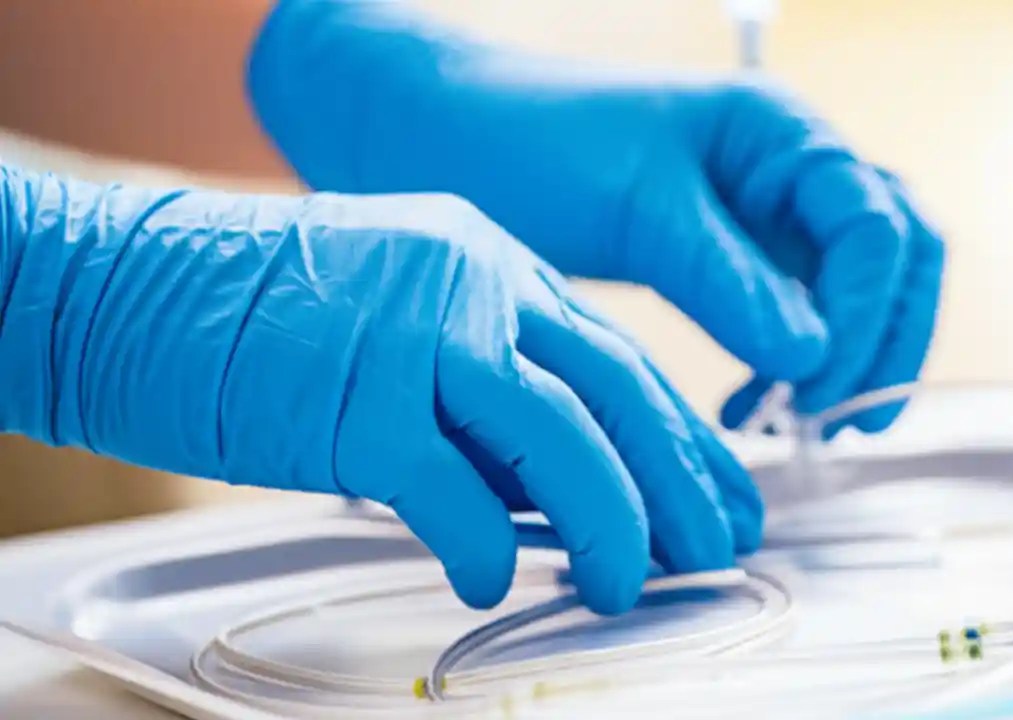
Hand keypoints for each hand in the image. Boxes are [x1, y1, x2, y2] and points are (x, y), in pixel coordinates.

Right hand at [0, 166, 759, 613]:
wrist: (121, 286)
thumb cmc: (255, 318)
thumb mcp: (399, 333)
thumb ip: (482, 401)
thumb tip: (564, 493)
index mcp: (486, 264)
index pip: (614, 355)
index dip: (680, 434)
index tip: (720, 493)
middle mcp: (466, 284)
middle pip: (612, 388)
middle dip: (676, 479)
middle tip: (714, 548)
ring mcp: (412, 336)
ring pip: (559, 432)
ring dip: (609, 517)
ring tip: (626, 583)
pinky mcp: (353, 400)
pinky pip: (448, 489)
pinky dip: (482, 544)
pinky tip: (489, 579)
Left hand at [248, 0, 945, 436]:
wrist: (442, 138)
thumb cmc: (529, 140)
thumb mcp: (635, 208)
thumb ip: (727, 278)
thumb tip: (813, 356)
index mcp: (781, 135)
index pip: (880, 226)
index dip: (868, 312)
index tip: (819, 384)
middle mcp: (788, 173)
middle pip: (896, 257)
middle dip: (886, 340)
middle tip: (846, 421)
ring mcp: (762, 219)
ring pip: (853, 294)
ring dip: (845, 360)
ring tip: (801, 424)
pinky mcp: (726, 262)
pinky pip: (792, 319)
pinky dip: (789, 368)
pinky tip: (748, 409)